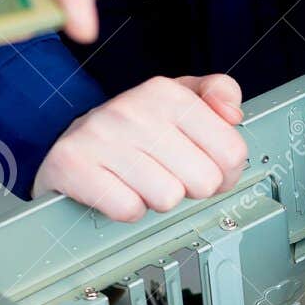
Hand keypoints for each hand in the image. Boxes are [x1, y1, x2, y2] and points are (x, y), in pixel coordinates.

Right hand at [32, 74, 246, 220]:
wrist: (71, 141)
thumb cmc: (133, 127)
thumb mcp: (180, 99)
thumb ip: (218, 94)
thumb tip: (233, 112)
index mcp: (167, 94)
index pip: (231, 151)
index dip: (225, 171)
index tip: (206, 166)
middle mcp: (133, 110)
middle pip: (204, 181)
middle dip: (191, 187)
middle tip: (170, 174)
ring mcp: (101, 137)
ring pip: (168, 198)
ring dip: (157, 199)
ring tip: (142, 180)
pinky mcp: (74, 166)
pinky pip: (129, 210)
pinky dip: (127, 209)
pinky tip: (119, 189)